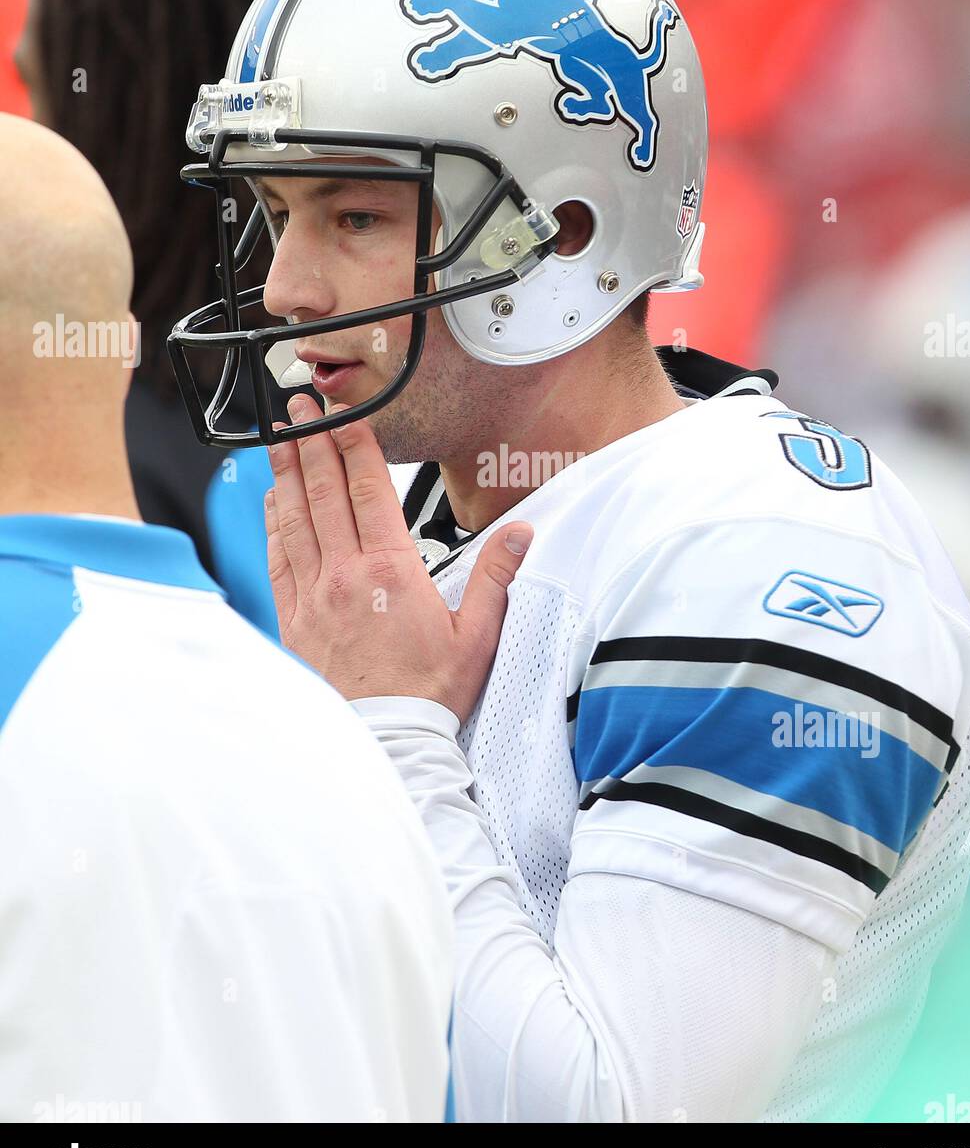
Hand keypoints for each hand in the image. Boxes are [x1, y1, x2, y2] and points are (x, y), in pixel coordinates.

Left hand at [264, 395, 531, 723]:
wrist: (386, 741)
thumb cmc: (431, 691)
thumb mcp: (478, 634)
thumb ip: (496, 576)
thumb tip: (520, 532)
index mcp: (393, 571)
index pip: (369, 490)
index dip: (353, 445)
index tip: (342, 413)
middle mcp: (346, 575)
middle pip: (324, 492)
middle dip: (311, 443)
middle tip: (298, 407)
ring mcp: (314, 595)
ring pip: (294, 518)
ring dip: (285, 472)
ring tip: (278, 437)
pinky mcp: (294, 618)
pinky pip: (278, 558)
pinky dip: (272, 522)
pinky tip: (271, 500)